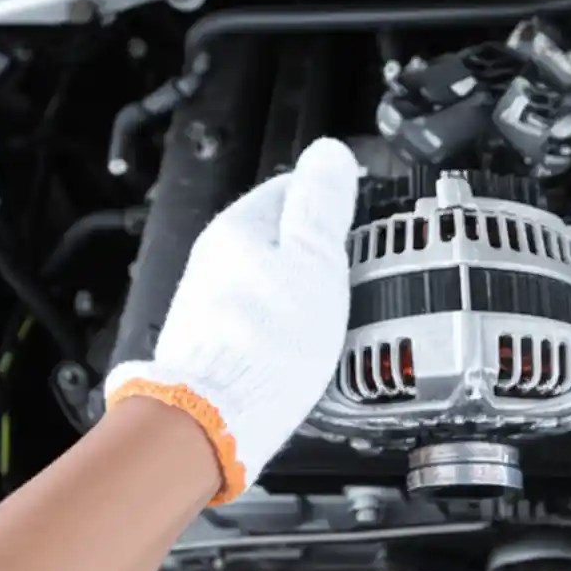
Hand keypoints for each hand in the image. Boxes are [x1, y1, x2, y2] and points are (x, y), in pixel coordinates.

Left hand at [105, 138, 358, 502]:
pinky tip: (302, 337)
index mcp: (240, 226)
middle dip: (315, 245)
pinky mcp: (216, 337)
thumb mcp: (313, 259)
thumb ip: (322, 205)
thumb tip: (330, 154)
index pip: (291, 187)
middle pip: (277, 234)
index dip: (330, 197)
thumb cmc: (265, 341)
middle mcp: (218, 258)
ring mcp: (213, 299)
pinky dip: (285, 318)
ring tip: (334, 300)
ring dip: (300, 284)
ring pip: (267, 275)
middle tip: (353, 260)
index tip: (358, 212)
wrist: (216, 416)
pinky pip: (259, 312)